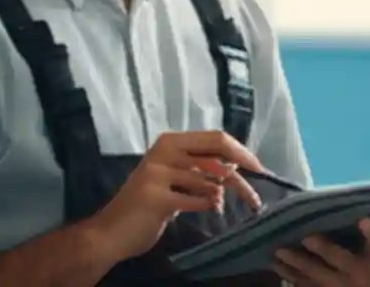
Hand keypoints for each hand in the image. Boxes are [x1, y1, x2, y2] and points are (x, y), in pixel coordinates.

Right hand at [86, 130, 266, 263]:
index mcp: (169, 142)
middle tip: (255, 194)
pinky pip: (197, 200)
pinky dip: (207, 205)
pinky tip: (209, 209)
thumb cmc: (146, 205)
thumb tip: (235, 161)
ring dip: (220, 196)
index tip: (258, 167)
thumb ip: (199, 168)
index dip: (240, 151)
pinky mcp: (156, 197)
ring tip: (217, 205)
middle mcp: (163, 151)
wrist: (111, 231)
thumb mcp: (174, 179)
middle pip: (216, 152)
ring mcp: (157, 173)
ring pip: (209, 180)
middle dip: (242, 171)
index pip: (215, 137)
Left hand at [272, 219, 369, 286]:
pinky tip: (277, 263)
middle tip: (306, 237)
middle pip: (345, 263)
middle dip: (326, 250)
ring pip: (321, 277)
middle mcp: (369, 276)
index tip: (364, 219)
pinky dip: (291, 274)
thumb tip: (350, 193)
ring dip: (299, 264)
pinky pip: (307, 286)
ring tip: (280, 250)